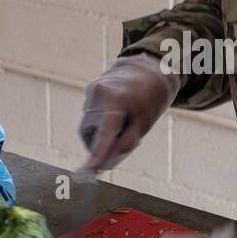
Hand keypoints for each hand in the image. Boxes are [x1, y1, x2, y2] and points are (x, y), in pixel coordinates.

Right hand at [79, 53, 181, 170]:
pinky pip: (89, 118)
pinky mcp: (88, 92)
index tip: (93, 167)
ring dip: (101, 136)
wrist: (145, 70)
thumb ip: (125, 144)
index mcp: (117, 98)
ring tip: (122, 124)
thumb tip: (104, 166)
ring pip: (88, 128)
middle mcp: (98, 93)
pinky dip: (100, 125)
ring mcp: (90, 92)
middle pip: (93, 133)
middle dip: (102, 146)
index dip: (99, 151)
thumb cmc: (149, 99)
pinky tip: (116, 116)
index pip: (106, 130)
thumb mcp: (144, 124)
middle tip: (119, 147)